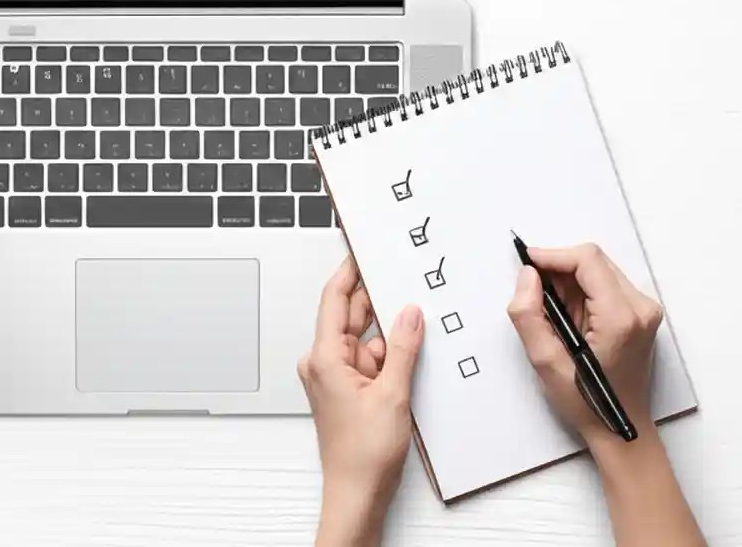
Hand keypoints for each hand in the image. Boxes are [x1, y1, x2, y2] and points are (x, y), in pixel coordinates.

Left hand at [299, 256, 424, 546]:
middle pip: (352, 317)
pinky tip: (410, 356)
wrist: (358, 493)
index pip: (334, 299)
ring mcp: (336, 377)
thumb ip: (403, 348)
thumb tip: (409, 313)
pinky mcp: (348, 389)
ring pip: (367, 340)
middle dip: (379, 303)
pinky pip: (370, 360)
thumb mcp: (393, 394)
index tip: (360, 248)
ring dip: (390, 336)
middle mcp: (324, 363)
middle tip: (405, 280)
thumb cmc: (363, 455)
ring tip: (417, 331)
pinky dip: (389, 356)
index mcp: (324, 357)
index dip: (349, 270)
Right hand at [506, 243, 663, 443]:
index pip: (587, 260)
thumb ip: (529, 314)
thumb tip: (527, 276)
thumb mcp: (545, 362)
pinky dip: (581, 291)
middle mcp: (640, 307)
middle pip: (594, 261)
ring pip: (599, 271)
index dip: (552, 256)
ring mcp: (644, 310)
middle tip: (534, 293)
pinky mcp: (641, 314)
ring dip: (570, 281)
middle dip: (559, 269)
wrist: (620, 428)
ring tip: (552, 312)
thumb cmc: (586, 402)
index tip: (526, 265)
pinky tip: (569, 317)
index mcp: (621, 317)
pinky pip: (605, 285)